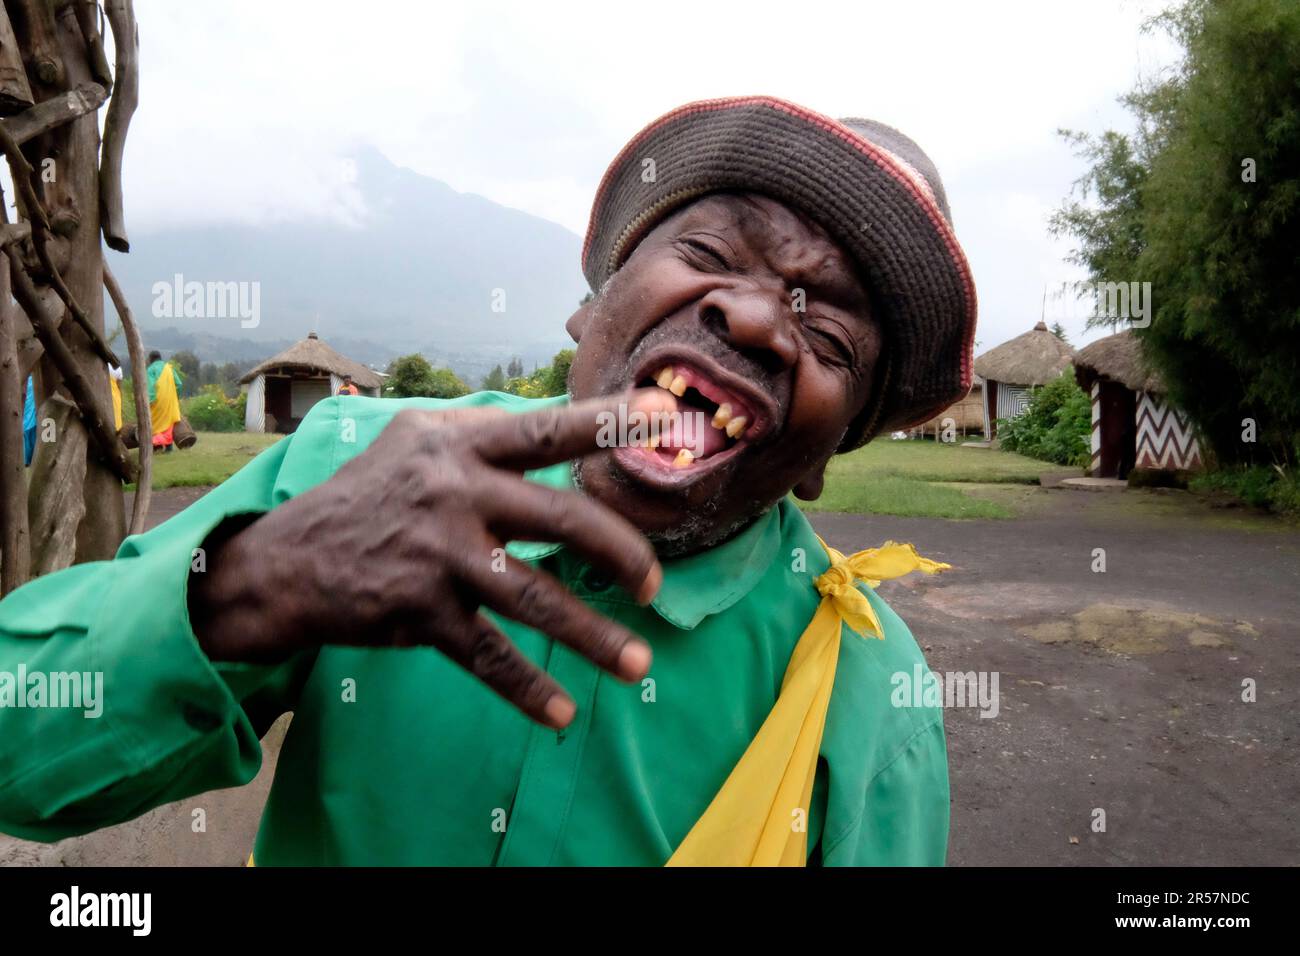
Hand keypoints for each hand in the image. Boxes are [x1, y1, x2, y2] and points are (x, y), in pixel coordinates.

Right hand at [189, 390, 675, 727]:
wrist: (285, 561)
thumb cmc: (369, 496)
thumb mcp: (418, 444)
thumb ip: (485, 437)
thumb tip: (562, 427)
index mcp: (460, 445)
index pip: (546, 429)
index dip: (610, 423)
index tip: (667, 417)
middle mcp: (455, 492)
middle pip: (564, 519)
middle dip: (623, 553)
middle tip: (654, 584)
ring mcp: (439, 553)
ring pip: (535, 598)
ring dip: (592, 636)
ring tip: (639, 664)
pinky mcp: (420, 610)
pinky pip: (486, 655)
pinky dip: (525, 688)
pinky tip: (560, 714)